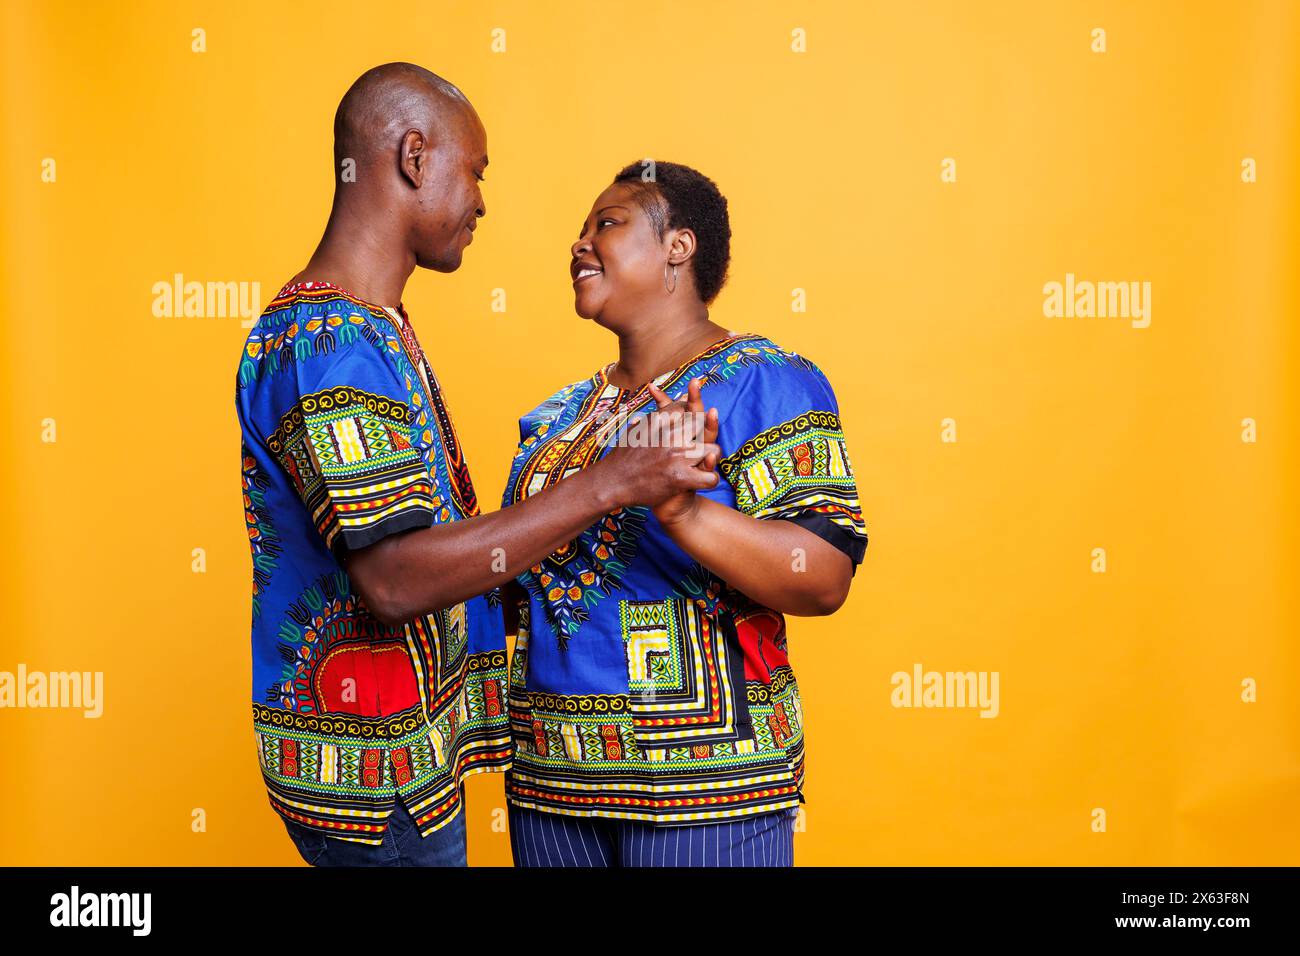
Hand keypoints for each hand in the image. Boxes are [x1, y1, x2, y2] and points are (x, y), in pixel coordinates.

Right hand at [596, 378, 720, 509]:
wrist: (612, 482)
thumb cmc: (625, 455)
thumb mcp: (639, 426)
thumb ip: (661, 411)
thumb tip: (674, 394)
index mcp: (662, 420)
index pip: (690, 409)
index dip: (695, 420)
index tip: (689, 432)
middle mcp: (671, 434)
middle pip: (705, 427)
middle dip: (705, 436)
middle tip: (697, 449)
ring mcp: (677, 455)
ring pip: (713, 450)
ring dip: (709, 459)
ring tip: (699, 466)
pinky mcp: (680, 477)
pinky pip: (710, 477)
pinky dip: (709, 481)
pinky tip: (700, 481)